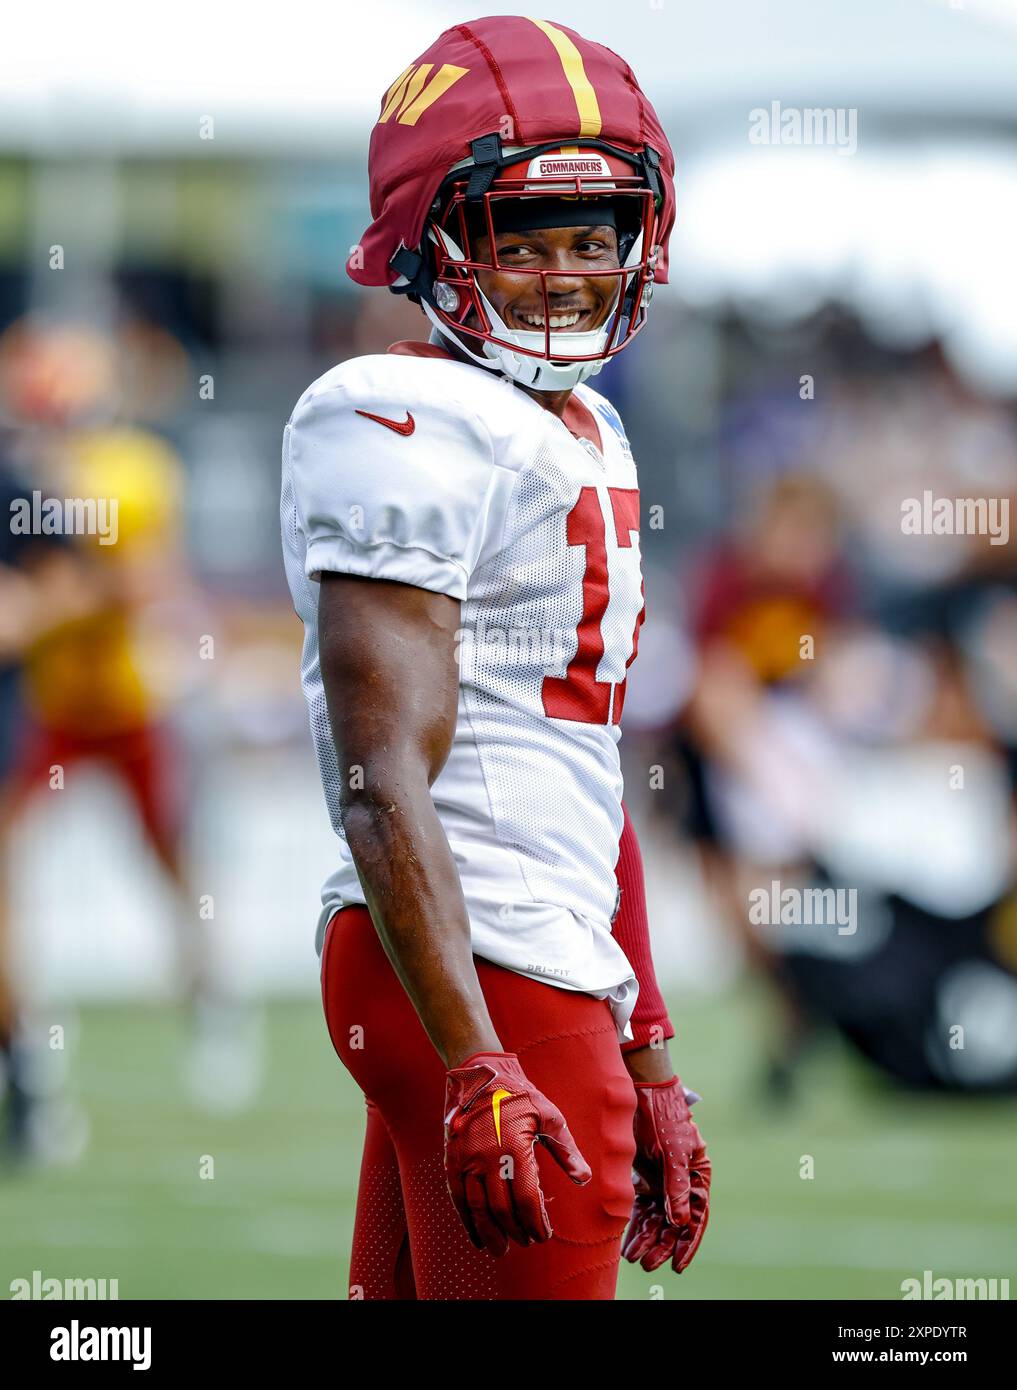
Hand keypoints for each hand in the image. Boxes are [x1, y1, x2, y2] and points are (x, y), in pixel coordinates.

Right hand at [443, 1051, 591, 1255]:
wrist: (479, 1071)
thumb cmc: (520, 1094)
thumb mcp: (549, 1115)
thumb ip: (566, 1150)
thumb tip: (583, 1179)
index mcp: (515, 1146)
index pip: (527, 1198)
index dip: (536, 1222)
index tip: (543, 1234)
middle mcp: (488, 1156)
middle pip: (502, 1208)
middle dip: (516, 1231)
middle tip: (526, 1242)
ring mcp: (466, 1159)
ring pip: (477, 1208)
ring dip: (490, 1233)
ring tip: (501, 1250)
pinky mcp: (452, 1158)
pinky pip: (457, 1197)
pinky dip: (466, 1220)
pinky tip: (476, 1235)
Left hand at [621, 1076, 710, 1273]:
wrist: (640, 1088)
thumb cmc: (663, 1115)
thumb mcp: (672, 1149)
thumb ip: (677, 1185)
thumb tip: (682, 1221)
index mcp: (698, 1174)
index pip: (697, 1216)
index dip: (688, 1243)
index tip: (677, 1265)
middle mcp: (682, 1181)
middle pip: (675, 1222)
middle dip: (662, 1244)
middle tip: (647, 1264)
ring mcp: (663, 1179)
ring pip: (657, 1217)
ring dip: (647, 1237)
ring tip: (633, 1258)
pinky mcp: (645, 1175)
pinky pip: (642, 1206)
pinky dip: (636, 1222)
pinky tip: (626, 1239)